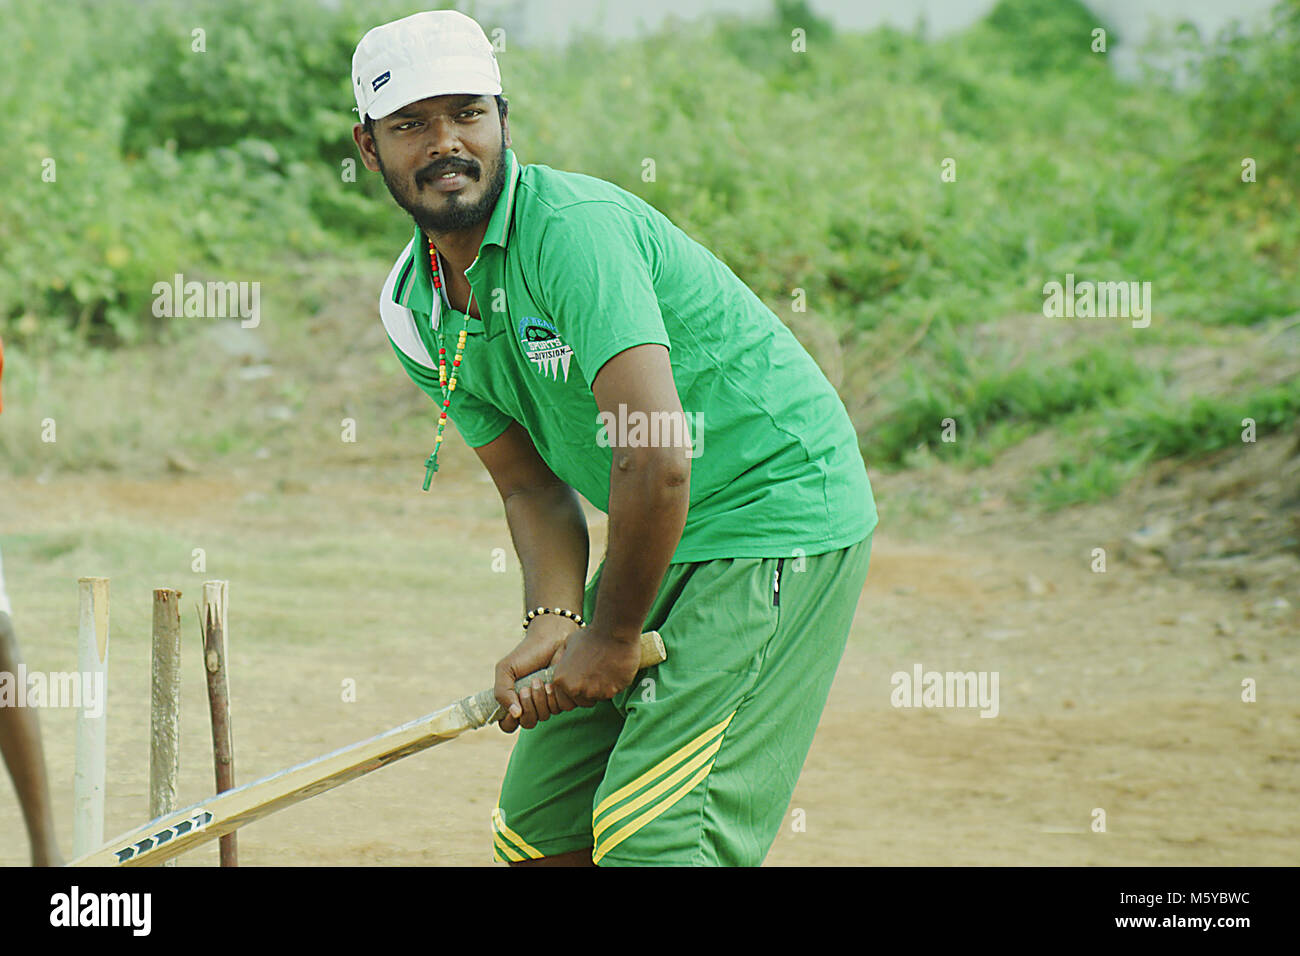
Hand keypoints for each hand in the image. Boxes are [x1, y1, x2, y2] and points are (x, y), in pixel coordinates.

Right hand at [494, 615, 580, 733]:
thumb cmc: (527, 653)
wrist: (551, 639)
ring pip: (544, 717)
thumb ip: (501, 692)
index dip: (509, 721)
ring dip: (540, 699)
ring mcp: (547, 703)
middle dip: (527, 705)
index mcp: (513, 701)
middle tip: (527, 687)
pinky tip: (552, 683)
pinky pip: (559, 709)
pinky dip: (554, 696)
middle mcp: (531, 705)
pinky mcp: (563, 698)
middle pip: (527, 724)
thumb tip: (515, 714)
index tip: (512, 706)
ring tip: (539, 680)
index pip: (507, 725)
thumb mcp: (506, 669)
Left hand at [553, 626, 641, 708]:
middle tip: (595, 677)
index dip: (574, 692)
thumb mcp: (569, 644)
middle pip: (582, 702)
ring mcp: (594, 693)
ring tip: (606, 670)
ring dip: (601, 689)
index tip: (582, 681)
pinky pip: (612, 693)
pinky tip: (615, 669)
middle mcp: (576, 690)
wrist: (614, 632)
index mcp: (562, 680)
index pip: (565, 700)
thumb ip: (563, 661)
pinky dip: (614, 684)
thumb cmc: (591, 635)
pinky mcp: (611, 692)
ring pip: (598, 698)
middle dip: (587, 693)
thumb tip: (564, 666)